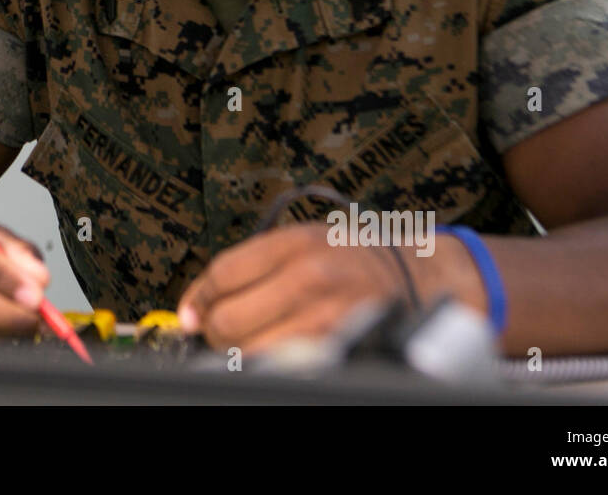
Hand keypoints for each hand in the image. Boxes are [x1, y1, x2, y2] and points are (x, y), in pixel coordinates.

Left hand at [176, 224, 430, 354]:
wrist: (415, 274)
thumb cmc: (350, 257)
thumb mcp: (300, 241)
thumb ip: (247, 266)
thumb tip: (192, 309)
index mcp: (294, 242)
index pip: (222, 273)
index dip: (198, 299)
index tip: (192, 315)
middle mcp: (310, 275)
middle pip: (229, 317)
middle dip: (217, 331)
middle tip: (224, 333)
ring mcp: (326, 315)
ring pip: (250, 349)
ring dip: (241, 353)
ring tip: (251, 344)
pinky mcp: (338, 347)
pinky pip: (283, 366)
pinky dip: (271, 364)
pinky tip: (277, 354)